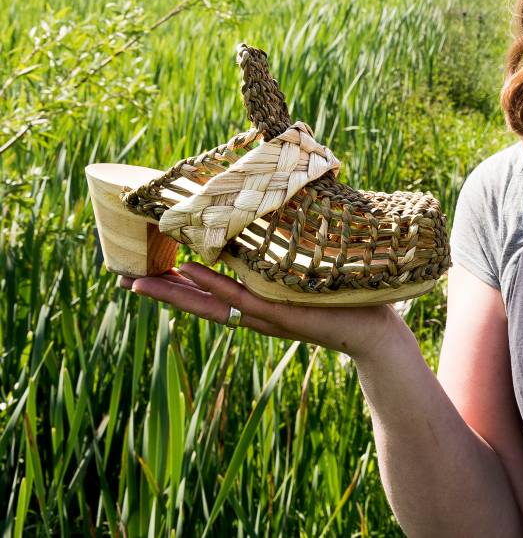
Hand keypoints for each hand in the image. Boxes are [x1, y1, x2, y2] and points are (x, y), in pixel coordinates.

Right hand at [119, 261, 410, 361]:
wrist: (377, 334)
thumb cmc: (350, 301)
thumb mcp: (315, 274)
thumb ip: (297, 252)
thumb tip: (294, 210)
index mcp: (258, 301)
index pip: (209, 292)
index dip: (177, 284)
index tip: (144, 271)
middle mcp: (255, 311)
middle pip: (199, 301)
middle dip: (162, 291)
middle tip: (123, 281)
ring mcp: (265, 314)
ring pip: (211, 302)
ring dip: (176, 291)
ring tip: (139, 281)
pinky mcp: (281, 315)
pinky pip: (241, 298)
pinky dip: (213, 287)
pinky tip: (188, 275)